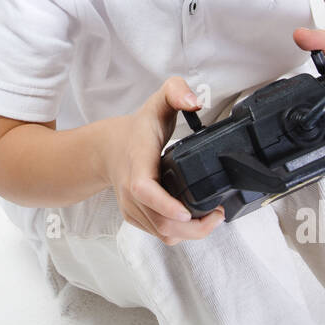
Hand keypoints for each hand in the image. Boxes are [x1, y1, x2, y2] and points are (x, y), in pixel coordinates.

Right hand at [102, 76, 224, 243]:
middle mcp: (130, 190)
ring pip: (162, 232)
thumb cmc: (137, 128)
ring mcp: (131, 206)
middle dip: (194, 227)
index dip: (166, 205)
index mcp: (137, 162)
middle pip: (160, 221)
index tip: (188, 212)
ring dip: (191, 233)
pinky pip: (159, 234)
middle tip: (217, 214)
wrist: (106, 149)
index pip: (144, 189)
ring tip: (212, 217)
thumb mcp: (157, 102)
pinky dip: (180, 233)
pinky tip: (195, 220)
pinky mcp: (135, 217)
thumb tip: (195, 100)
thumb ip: (176, 91)